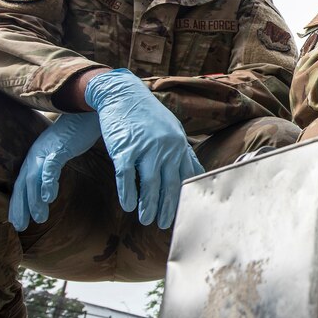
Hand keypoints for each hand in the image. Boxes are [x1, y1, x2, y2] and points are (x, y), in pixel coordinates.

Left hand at [9, 113, 101, 230]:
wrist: (90, 111)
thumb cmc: (78, 131)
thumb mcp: (62, 150)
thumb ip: (53, 163)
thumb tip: (51, 179)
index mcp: (36, 155)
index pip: (23, 182)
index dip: (19, 202)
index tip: (18, 220)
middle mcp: (37, 153)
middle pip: (23, 183)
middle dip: (20, 206)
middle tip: (19, 227)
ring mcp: (47, 150)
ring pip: (34, 179)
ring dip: (34, 200)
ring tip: (39, 219)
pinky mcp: (59, 147)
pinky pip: (50, 168)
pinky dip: (48, 183)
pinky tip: (49, 199)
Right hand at [84, 69, 203, 228]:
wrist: (122, 93)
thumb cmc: (147, 114)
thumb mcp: (172, 129)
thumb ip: (182, 151)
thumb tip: (195, 172)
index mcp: (179, 145)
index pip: (187, 176)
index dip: (185, 196)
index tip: (186, 212)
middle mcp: (165, 148)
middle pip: (170, 185)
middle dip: (168, 208)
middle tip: (165, 224)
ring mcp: (145, 149)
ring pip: (150, 185)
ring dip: (149, 206)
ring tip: (146, 220)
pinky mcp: (125, 149)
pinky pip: (127, 177)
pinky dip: (128, 194)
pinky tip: (127, 206)